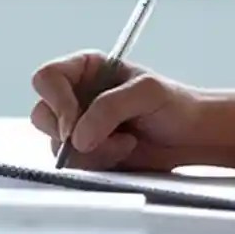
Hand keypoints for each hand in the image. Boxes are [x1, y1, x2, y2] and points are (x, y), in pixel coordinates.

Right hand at [29, 50, 206, 171]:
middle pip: (43, 115)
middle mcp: (76, 95)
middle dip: (72, 132)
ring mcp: (79, 126)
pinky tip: (124, 152)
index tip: (75, 123)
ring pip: (57, 145)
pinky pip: (74, 164)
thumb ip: (109, 107)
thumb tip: (77, 137)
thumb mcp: (146, 92)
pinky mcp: (86, 153)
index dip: (56, 101)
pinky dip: (99, 163)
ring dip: (92, 151)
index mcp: (85, 69)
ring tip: (126, 143)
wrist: (190, 137)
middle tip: (102, 137)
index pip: (47, 78)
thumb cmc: (174, 104)